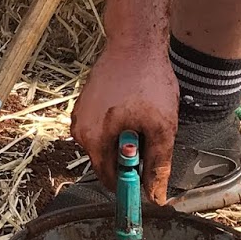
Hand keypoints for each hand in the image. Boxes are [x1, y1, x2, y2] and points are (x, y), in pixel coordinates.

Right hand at [71, 41, 179, 202]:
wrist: (135, 43)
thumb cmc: (148, 81)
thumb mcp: (162, 128)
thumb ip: (158, 164)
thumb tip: (156, 196)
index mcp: (94, 139)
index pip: (110, 181)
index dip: (132, 185)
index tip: (148, 179)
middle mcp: (79, 130)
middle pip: (107, 162)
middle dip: (129, 157)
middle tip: (150, 136)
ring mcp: (79, 115)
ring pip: (105, 144)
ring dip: (125, 141)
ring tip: (141, 118)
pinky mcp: (84, 104)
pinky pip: (101, 128)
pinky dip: (118, 126)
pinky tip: (133, 107)